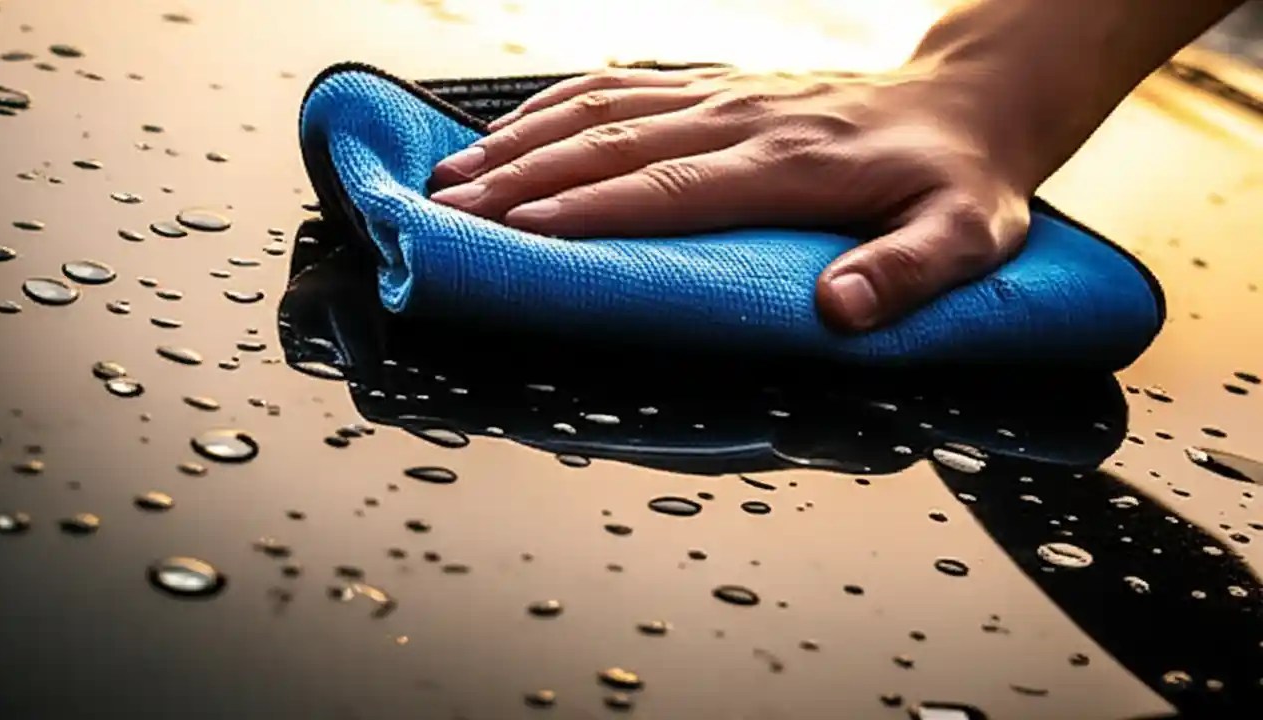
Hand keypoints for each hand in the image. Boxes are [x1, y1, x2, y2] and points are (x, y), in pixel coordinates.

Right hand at [429, 64, 1033, 331]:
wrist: (968, 101)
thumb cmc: (961, 181)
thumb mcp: (966, 236)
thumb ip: (907, 272)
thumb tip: (838, 311)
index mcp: (790, 161)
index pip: (668, 186)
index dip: (589, 209)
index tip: (517, 231)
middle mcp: (742, 117)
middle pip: (611, 142)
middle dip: (522, 177)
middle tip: (449, 211)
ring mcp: (724, 94)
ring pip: (602, 107)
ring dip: (522, 140)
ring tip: (454, 176)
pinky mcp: (717, 85)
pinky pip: (622, 83)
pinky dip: (557, 105)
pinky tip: (512, 131)